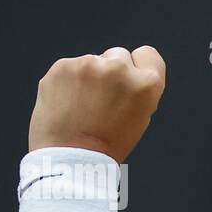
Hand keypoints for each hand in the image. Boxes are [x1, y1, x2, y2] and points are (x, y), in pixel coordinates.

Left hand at [28, 45, 165, 162]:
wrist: (71, 157)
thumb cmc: (107, 144)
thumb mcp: (140, 117)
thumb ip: (137, 89)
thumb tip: (126, 73)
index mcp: (146, 84)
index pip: (148, 54)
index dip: (138, 68)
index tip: (128, 82)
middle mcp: (119, 68)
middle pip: (118, 55)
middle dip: (111, 72)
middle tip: (102, 100)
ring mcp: (89, 64)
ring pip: (91, 62)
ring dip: (88, 78)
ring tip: (82, 107)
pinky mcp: (63, 66)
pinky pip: (69, 68)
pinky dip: (68, 82)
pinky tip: (68, 103)